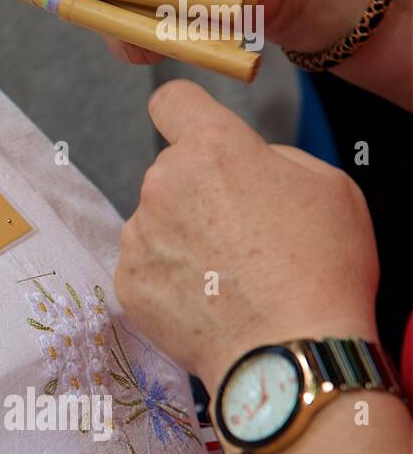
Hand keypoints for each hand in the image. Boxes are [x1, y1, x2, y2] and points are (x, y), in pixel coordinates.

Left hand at [114, 80, 379, 387]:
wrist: (288, 351)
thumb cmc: (319, 269)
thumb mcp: (326, 185)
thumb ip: (272, 159)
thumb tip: (247, 163)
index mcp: (213, 148)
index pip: (172, 101)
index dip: (185, 112)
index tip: (192, 129)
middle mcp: (163, 183)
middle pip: (171, 173)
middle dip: (198, 193)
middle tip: (242, 234)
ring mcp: (139, 234)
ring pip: (156, 222)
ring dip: (182, 239)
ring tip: (229, 276)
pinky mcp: (127, 280)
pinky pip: (146, 267)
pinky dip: (169, 281)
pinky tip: (208, 301)